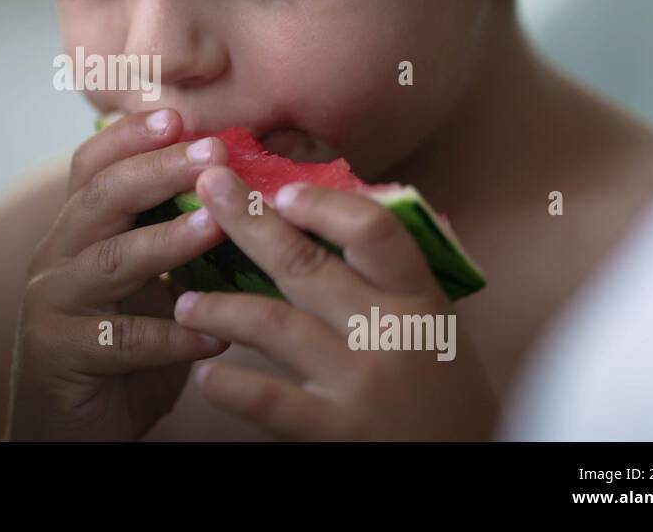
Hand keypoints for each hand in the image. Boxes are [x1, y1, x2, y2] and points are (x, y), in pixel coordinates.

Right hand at [5, 108, 231, 440]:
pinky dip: (171, 335)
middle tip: (213, 153)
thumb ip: (172, 241)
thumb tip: (243, 195)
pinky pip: (121, 340)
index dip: (130, 138)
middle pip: (102, 199)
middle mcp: (56, 257)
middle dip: (159, 171)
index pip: (93, 167)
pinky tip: (213, 334)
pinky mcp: (61, 355)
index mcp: (76, 231)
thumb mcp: (144, 284)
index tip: (177, 115)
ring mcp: (53, 305)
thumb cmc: (120, 347)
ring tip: (216, 227)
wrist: (68, 428)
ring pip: (110, 262)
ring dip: (167, 241)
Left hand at [173, 166, 498, 439]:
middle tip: (208, 189)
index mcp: (416, 296)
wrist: (469, 463)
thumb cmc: (445, 386)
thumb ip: (402, 268)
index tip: (282, 189)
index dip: (324, 204)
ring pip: (274, 325)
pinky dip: (231, 386)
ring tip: (183, 302)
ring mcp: (359, 380)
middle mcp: (386, 331)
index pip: (373, 231)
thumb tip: (371, 196)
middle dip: (249, 221)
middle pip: (306, 263)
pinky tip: (204, 374)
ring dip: (220, 307)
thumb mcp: (438, 322)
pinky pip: (271, 401)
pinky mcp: (336, 429)